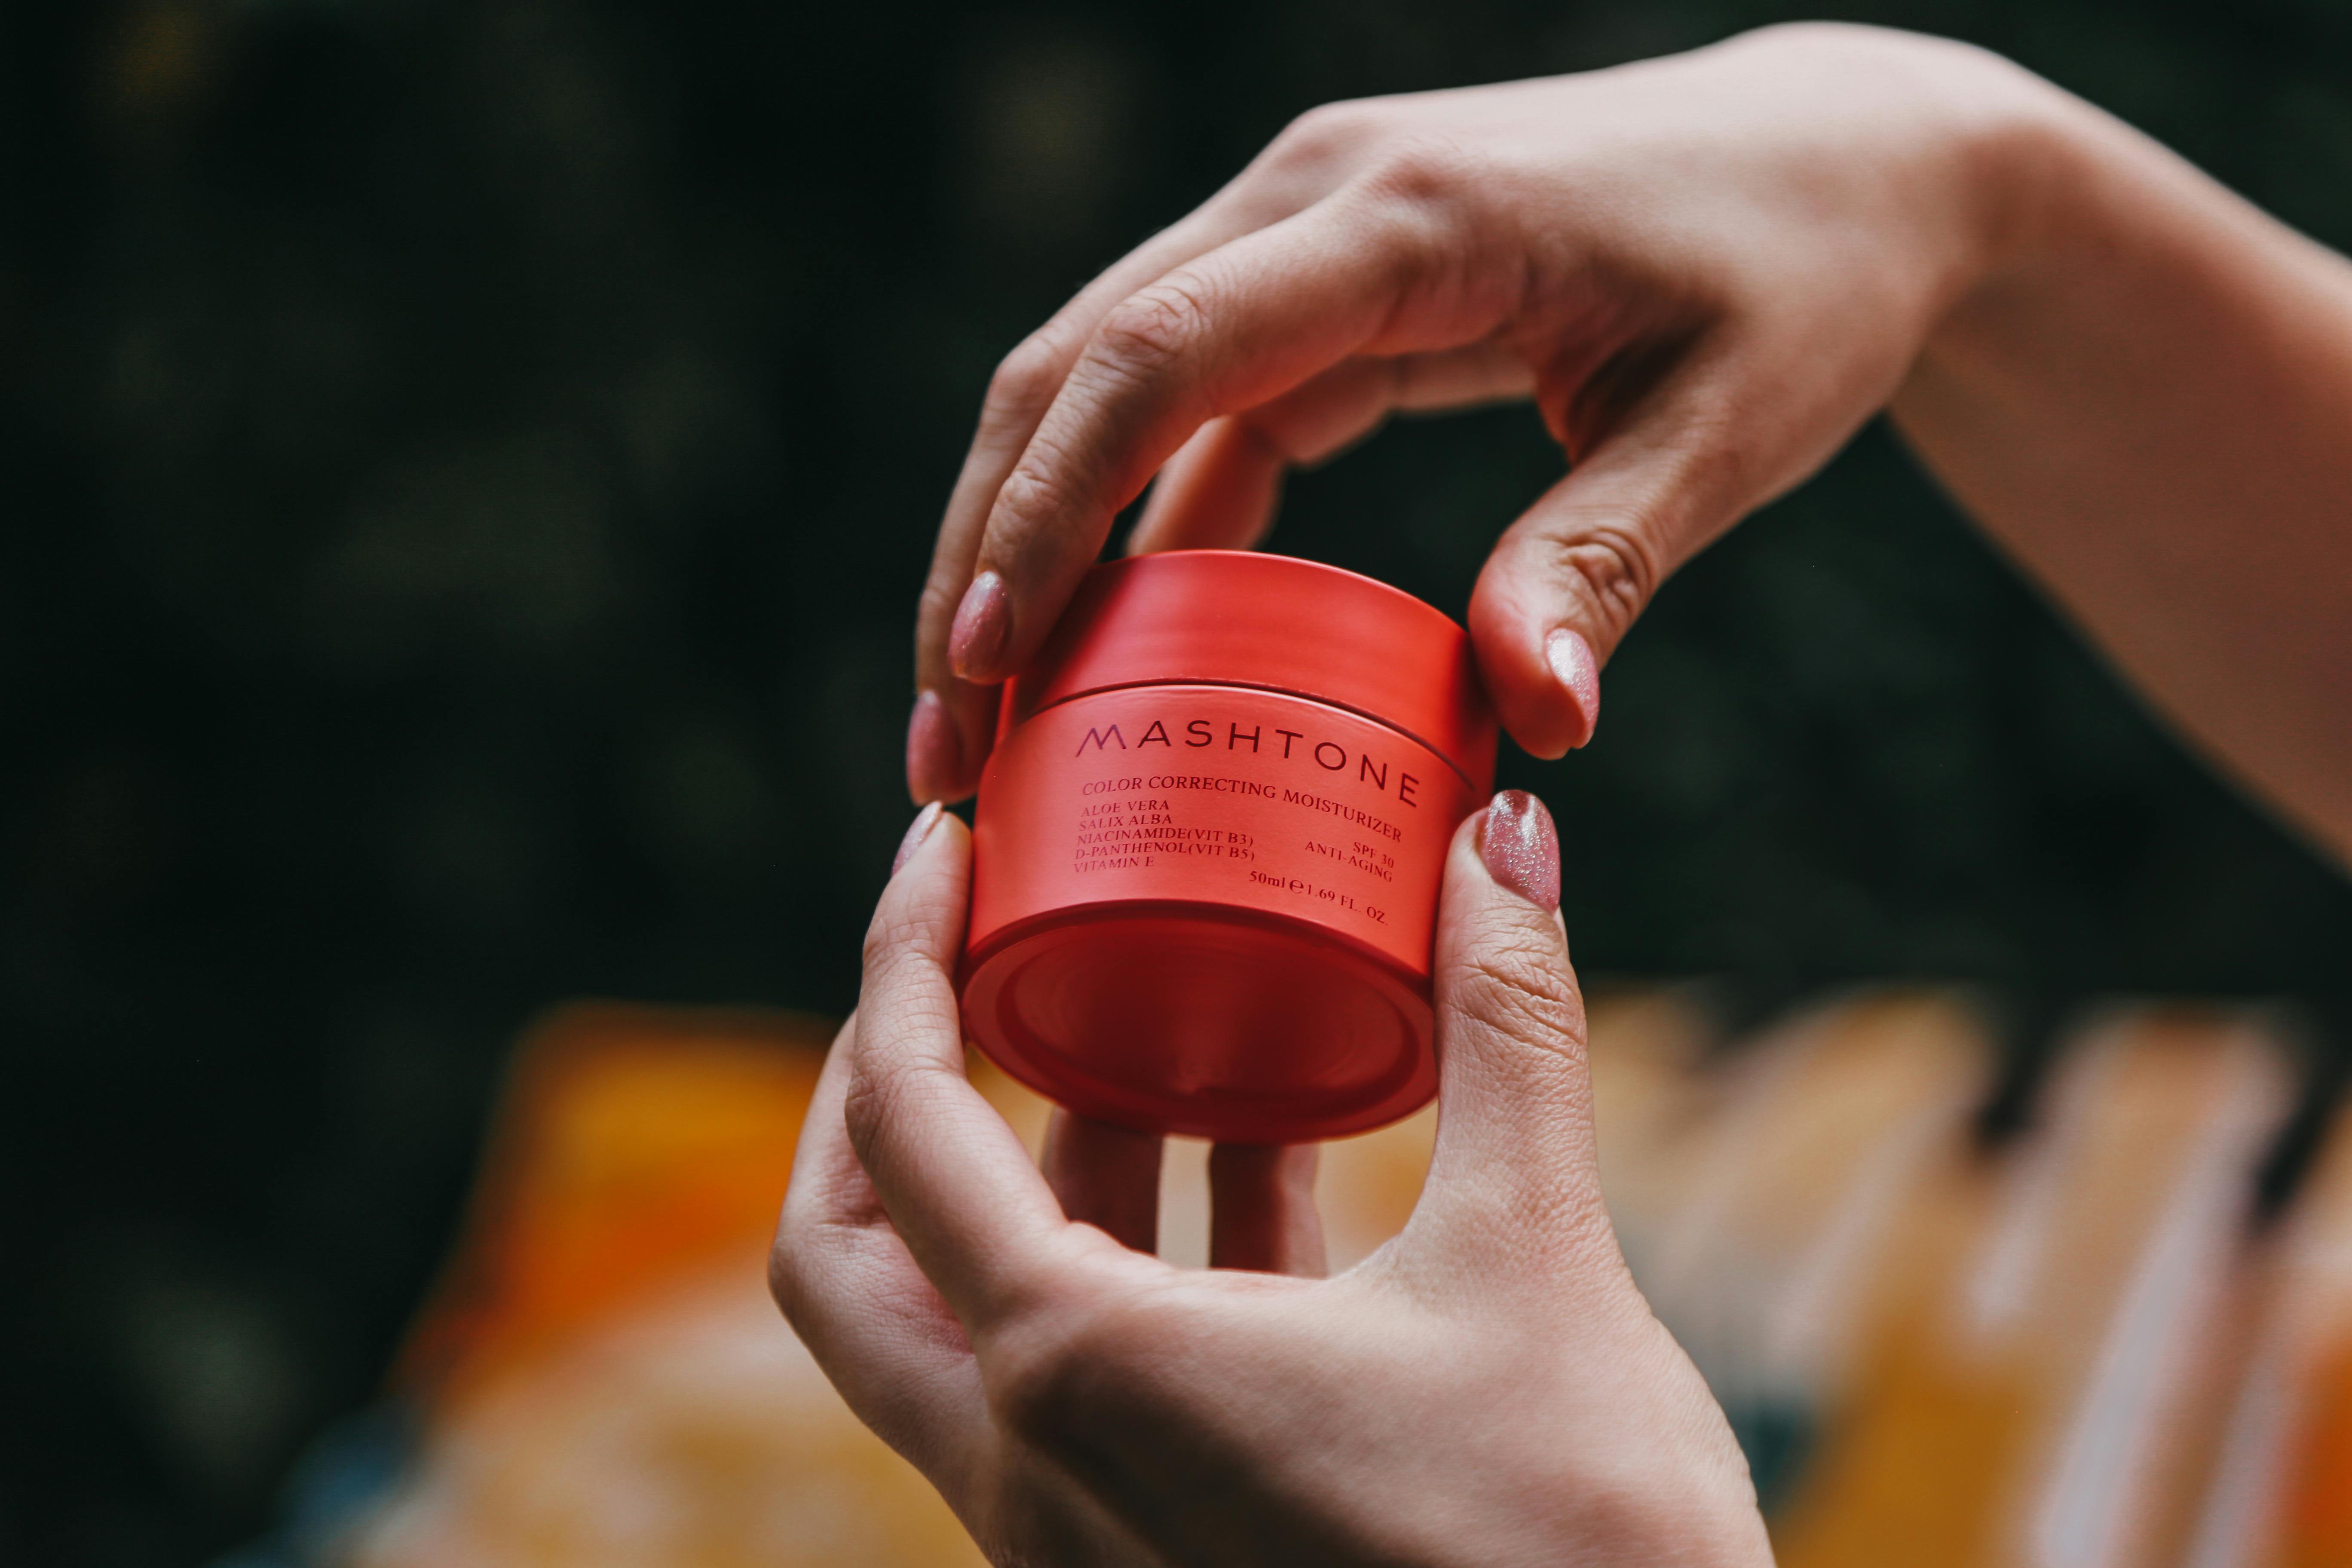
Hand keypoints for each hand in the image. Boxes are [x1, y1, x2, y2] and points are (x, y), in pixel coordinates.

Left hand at [771, 794, 1770, 1566]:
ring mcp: (1077, 1533)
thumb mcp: (1538, 1258)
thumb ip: (1510, 1027)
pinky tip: (1248, 1155)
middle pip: (852, 1254)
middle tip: (957, 964)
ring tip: (1132, 1017)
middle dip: (878, 1095)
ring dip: (1027, 1169)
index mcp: (1077, 1378)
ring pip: (966, 1320)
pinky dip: (1128, 1253)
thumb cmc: (1575, 1550)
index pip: (904, 1128)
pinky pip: (1085, 1375)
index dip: (898, 966)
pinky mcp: (1150, 1553)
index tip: (938, 854)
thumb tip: (1501, 835)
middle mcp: (1032, 1470)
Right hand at [906, 22, 2054, 801]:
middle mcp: (1321, 196)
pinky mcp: (1331, 282)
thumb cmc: (1802, 280)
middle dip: (989, 552)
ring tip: (990, 720)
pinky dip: (1133, 520)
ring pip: (1103, 382)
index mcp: (1405, 219)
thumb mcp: (1727, 425)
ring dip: (1033, 540)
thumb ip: (1604, 562)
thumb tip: (1530, 734)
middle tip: (946, 748)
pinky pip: (1189, 402)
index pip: (1160, 353)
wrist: (1849, 160)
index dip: (1049, 506)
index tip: (984, 661)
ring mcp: (1313, 228)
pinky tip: (1111, 644)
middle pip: (1078, 366)